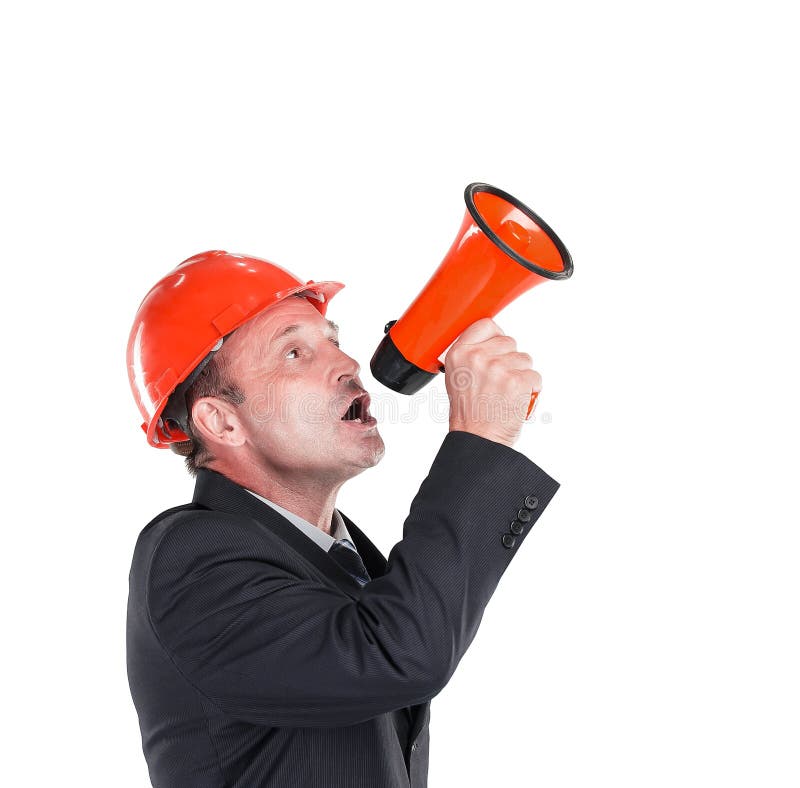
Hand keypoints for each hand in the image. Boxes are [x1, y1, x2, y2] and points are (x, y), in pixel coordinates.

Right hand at [444, 318, 540, 447]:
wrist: (477, 439)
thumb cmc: (470, 412)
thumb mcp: (457, 377)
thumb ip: (471, 354)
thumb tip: (493, 338)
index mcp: (459, 353)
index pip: (486, 324)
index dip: (496, 337)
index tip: (496, 351)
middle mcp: (476, 357)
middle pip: (509, 341)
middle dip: (510, 360)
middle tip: (498, 382)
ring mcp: (497, 368)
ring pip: (525, 359)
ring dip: (521, 376)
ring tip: (506, 394)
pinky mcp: (516, 381)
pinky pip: (535, 376)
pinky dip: (531, 390)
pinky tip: (516, 400)